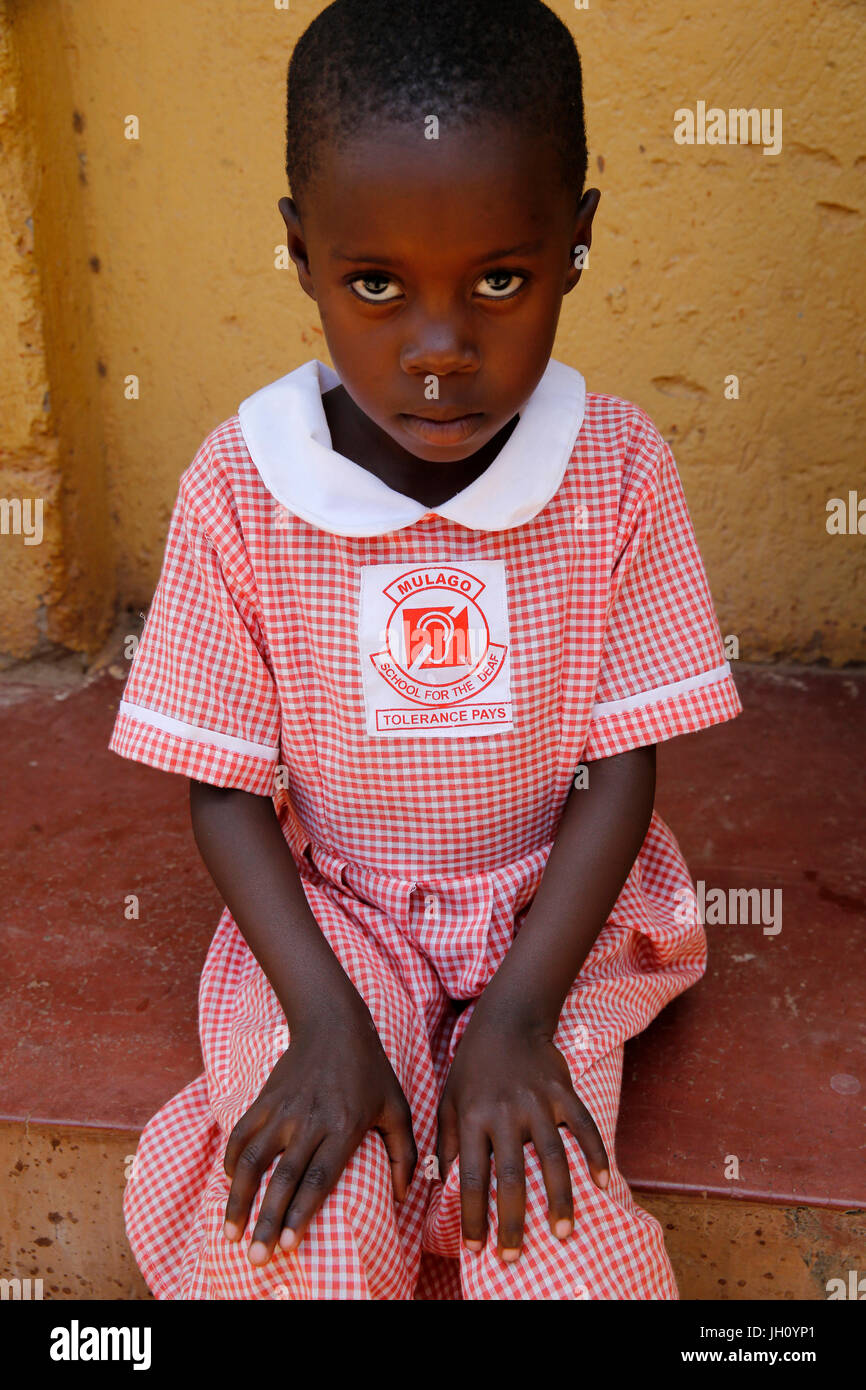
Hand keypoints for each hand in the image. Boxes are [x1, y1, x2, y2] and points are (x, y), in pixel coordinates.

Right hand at [222, 1008, 416, 1264]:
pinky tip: (229, 1187)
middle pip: (283, 1178)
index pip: (318, 1177)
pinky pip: (241, 1134)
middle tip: (256, 1257)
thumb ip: (404, 1152)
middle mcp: (309, 1120)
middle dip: (266, 1220)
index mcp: (344, 1125)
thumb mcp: (397, 1106)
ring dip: (238, 1199)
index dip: (301, 1213)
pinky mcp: (264, 1099)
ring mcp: (282, 1109)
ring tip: (230, 1233)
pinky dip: (231, 1162)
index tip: (288, 1244)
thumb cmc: (370, 1070)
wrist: (332, 1023)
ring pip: (252, 1159)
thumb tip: (403, 1195)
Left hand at [437, 1014, 608, 1261]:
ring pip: (551, 1158)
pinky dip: (595, 1153)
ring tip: (562, 1232)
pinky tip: (603, 1183)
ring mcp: (537, 1102)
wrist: (507, 1020)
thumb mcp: (449, 1100)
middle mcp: (505, 1112)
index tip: (474, 1249)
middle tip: (514, 1256)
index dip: (472, 1216)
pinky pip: (583, 1126)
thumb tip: (441, 1188)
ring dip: (558, 1198)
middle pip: (511, 1176)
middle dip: (512, 1221)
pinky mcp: (563, 1092)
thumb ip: (446, 1143)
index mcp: (472, 1117)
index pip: (470, 1176)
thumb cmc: (472, 1067)